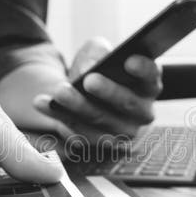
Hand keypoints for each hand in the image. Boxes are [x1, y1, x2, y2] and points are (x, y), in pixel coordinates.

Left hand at [32, 37, 161, 144]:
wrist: (86, 94)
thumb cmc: (99, 69)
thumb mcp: (99, 52)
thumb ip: (98, 52)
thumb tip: (90, 65)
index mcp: (148, 85)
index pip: (152, 77)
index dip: (143, 69)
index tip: (129, 60)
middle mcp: (142, 112)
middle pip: (128, 103)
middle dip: (108, 91)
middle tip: (89, 80)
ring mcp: (123, 131)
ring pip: (102, 121)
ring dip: (78, 107)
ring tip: (59, 91)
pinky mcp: (100, 144)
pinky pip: (81, 134)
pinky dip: (60, 118)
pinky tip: (43, 103)